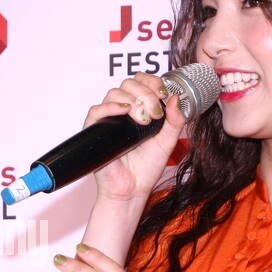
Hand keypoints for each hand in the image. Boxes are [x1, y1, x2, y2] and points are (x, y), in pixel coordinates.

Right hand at [84, 72, 189, 205]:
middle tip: (155, 113)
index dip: (153, 82)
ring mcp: (109, 119)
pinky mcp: (95, 130)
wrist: (132, 189)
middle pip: (129, 84)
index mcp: (140, 109)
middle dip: (145, 93)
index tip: (163, 94)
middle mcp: (124, 111)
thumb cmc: (147, 168)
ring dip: (133, 100)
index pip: (142, 82)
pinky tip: (125, 110)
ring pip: (114, 93)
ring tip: (143, 119)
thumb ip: (175, 121)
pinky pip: (97, 110)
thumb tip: (176, 98)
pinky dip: (111, 106)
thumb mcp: (168, 141)